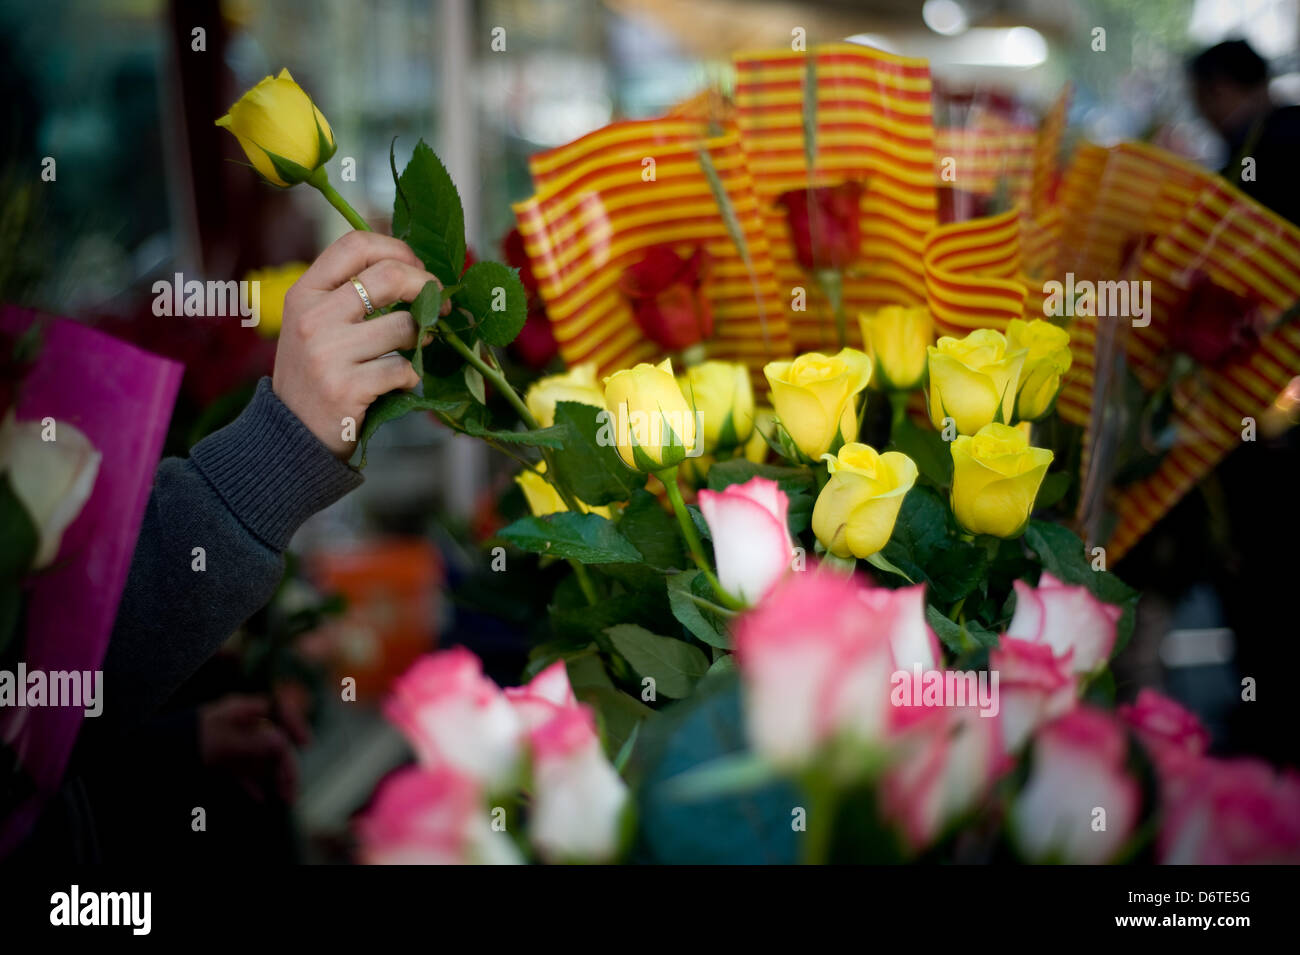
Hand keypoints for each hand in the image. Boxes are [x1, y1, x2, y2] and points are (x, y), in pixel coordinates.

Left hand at [197, 694, 309, 802]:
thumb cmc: (188, 742)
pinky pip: (242, 772)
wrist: (154, 755)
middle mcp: (239, 725)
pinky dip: (252, 784)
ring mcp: (229, 742)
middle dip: (286, 765)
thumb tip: (282, 744)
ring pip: (260, 759)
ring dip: (274, 778)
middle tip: (292, 791)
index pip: (278, 709)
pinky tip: (260, 799)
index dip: (295, 724)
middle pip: (272, 741)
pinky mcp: (218, 761)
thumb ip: (254, 743)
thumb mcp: (223, 742)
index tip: (306, 744)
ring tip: (284, 799)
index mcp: (242, 711)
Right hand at [273, 231, 449, 457]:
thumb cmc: (314, 375)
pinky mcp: (347, 387)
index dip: (398, 249)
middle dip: (427, 286)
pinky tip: (398, 383)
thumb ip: (349, 296)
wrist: (289, 435)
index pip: (356, 245)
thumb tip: (412, 270)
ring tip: (415, 349)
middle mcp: (313, 317)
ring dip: (422, 339)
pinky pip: (403, 369)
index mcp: (304, 293)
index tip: (418, 268)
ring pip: (404, 326)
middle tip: (440, 303)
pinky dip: (411, 376)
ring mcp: (328, 352)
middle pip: (389, 276)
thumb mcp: (313, 325)